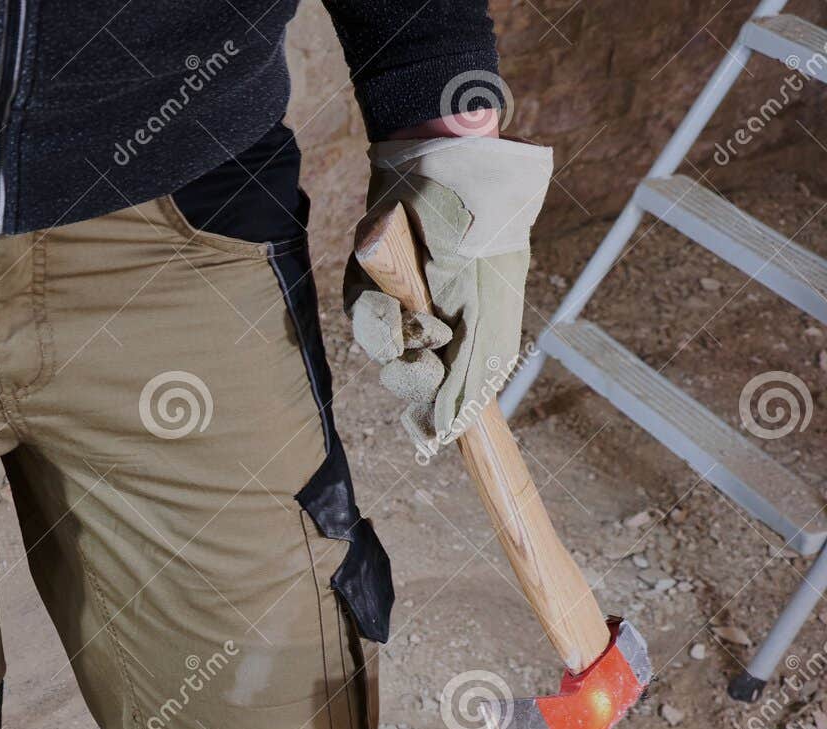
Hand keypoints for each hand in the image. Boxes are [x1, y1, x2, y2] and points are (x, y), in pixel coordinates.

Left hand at [345, 136, 551, 451]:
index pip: (447, 395)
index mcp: (472, 335)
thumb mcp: (490, 309)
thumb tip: (453, 432)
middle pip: (406, 380)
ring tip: (411, 308)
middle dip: (409, 374)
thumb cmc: (480, 238)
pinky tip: (388, 279)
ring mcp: (401, 303)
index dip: (434, 420)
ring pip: (378, 349)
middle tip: (423, 350)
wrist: (445, 169)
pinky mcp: (371, 281)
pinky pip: (359, 313)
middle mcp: (435, 324)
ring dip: (390, 333)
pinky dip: (369, 303)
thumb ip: (474, 372)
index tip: (426, 440)